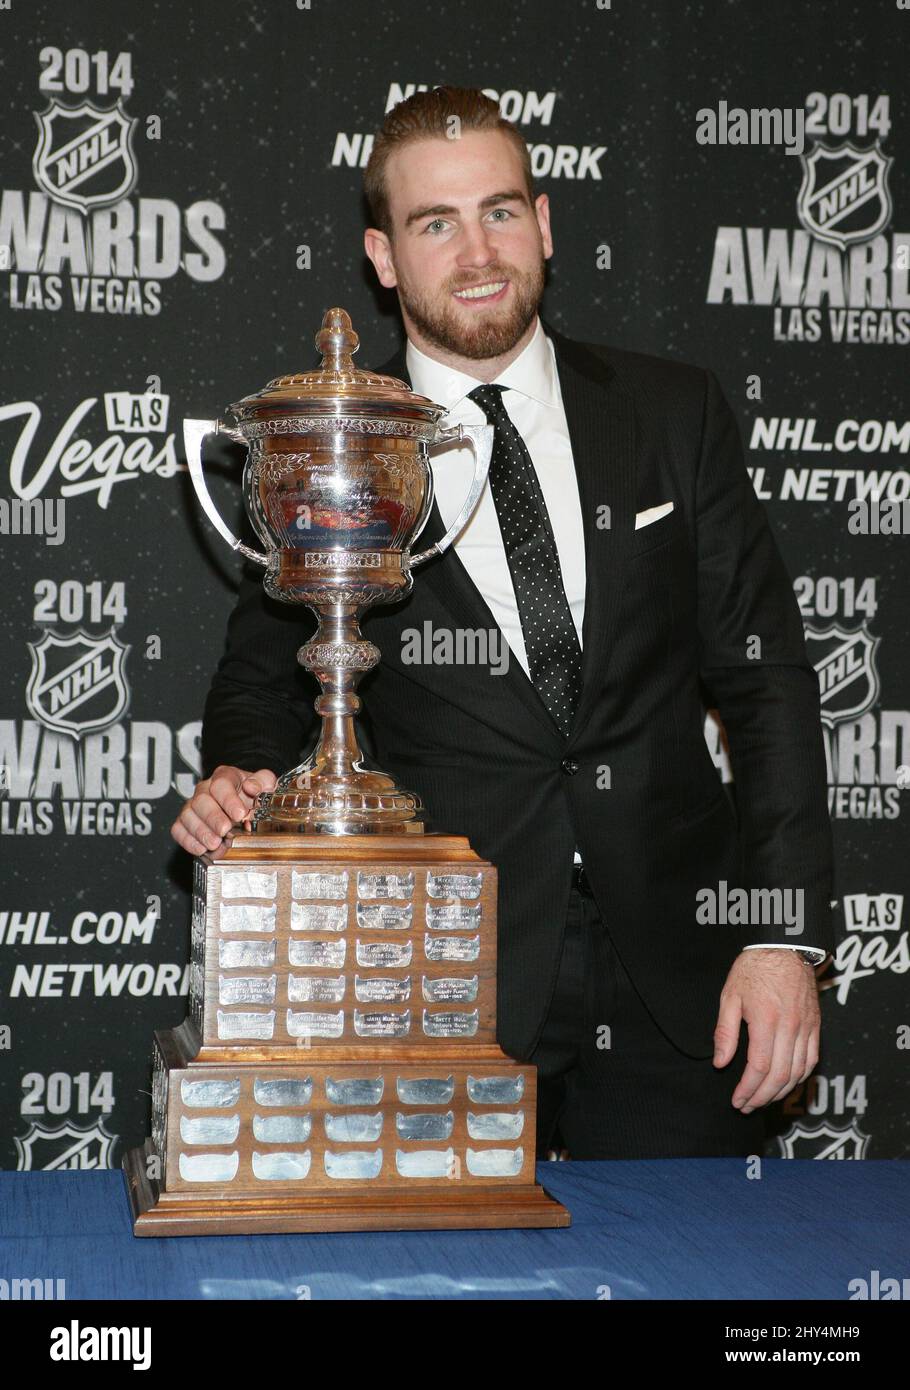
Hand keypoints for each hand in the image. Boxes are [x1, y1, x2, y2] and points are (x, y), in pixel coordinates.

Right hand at [170, 765, 277, 857]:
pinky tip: (202, 848)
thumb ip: (263, 781)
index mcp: (225, 777)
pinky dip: (188, 841)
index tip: (240, 814)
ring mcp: (193, 806)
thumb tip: (252, 787)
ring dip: (201, 831)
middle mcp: (206, 789)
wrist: (244, 804)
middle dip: (213, 818)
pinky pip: (178, 829)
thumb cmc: (252, 794)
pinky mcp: (185, 822)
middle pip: (201, 800)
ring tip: (215, 843)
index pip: (221, 783)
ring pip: (187, 815)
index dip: (229, 800)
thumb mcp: (265, 784)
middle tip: (225, 831)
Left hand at [713, 949, 820, 1113]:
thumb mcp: (730, 996)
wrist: (784, 946)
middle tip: (747, 1106)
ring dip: (781, 1092)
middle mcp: (791, 1027)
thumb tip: (721, 1063)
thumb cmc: (753, 968)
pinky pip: (812, 1059)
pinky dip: (800, 1077)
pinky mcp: (816, 1025)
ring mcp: (807, 1027)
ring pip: (798, 1072)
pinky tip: (786, 1084)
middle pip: (780, 1075)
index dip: (747, 1089)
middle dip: (762, 1097)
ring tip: (763, 1100)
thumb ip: (725, 1032)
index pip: (759, 1067)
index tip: (736, 1100)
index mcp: (767, 1020)